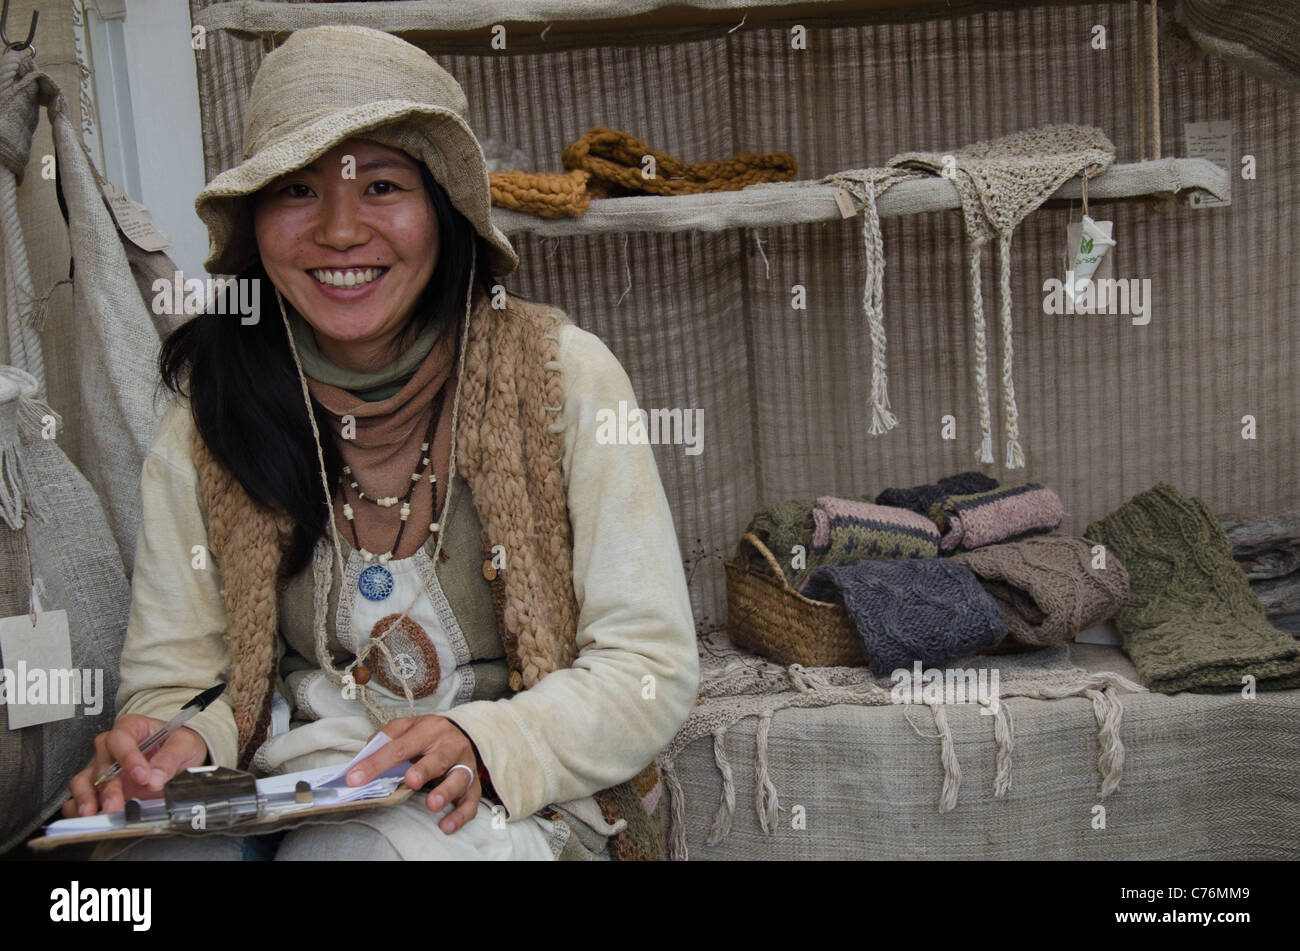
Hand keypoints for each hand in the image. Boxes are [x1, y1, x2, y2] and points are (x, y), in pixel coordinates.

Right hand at [62, 714, 207, 817]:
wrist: (179, 756)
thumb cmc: (177, 744)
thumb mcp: (184, 744)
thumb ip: (171, 758)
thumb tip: (156, 777)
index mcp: (131, 727)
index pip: (120, 739)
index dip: (128, 758)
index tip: (143, 776)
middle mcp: (111, 746)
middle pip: (101, 763)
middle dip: (108, 786)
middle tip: (116, 803)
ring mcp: (102, 767)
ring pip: (84, 779)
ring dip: (88, 798)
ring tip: (96, 813)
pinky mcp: (98, 787)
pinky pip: (79, 795)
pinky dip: (81, 806)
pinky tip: (89, 816)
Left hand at [346, 715, 480, 834]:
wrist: (463, 734)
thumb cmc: (429, 736)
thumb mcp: (408, 727)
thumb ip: (386, 737)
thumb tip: (364, 757)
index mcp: (430, 729)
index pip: (400, 747)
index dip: (377, 763)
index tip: (355, 778)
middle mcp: (450, 745)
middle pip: (437, 758)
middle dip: (424, 770)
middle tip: (410, 781)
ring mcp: (464, 765)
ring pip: (459, 778)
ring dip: (446, 791)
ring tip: (432, 804)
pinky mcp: (473, 784)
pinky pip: (470, 802)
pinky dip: (460, 814)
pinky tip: (446, 825)